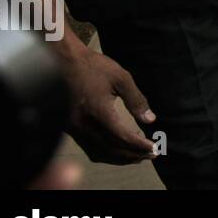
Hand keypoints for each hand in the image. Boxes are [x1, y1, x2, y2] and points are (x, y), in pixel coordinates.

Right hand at [61, 48, 156, 164]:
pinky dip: (106, 153)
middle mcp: (83, 124)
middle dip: (133, 155)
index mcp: (98, 111)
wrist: (63, 61)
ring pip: (99, 152)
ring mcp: (74, 128)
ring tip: (138, 155)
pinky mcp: (69, 129)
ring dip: (120, 157)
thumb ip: (136, 100)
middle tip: (151, 154)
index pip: (121, 136)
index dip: (139, 145)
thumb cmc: (93, 66)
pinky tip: (118, 149)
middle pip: (111, 149)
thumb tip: (150, 119)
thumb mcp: (121, 78)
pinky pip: (89, 148)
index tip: (154, 147)